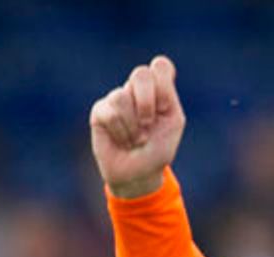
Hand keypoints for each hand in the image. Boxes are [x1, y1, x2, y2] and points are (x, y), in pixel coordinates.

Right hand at [89, 55, 185, 199]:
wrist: (139, 173)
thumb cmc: (159, 148)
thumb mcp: (173, 122)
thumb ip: (166, 95)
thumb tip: (151, 69)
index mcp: (159, 90)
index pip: (161, 66)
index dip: (163, 85)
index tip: (165, 108)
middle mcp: (137, 90)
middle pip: (141, 74)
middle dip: (147, 102)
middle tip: (149, 123)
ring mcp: (117, 98)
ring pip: (121, 96)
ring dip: (134, 126)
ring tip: (137, 139)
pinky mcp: (100, 110)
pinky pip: (109, 113)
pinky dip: (122, 132)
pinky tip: (123, 141)